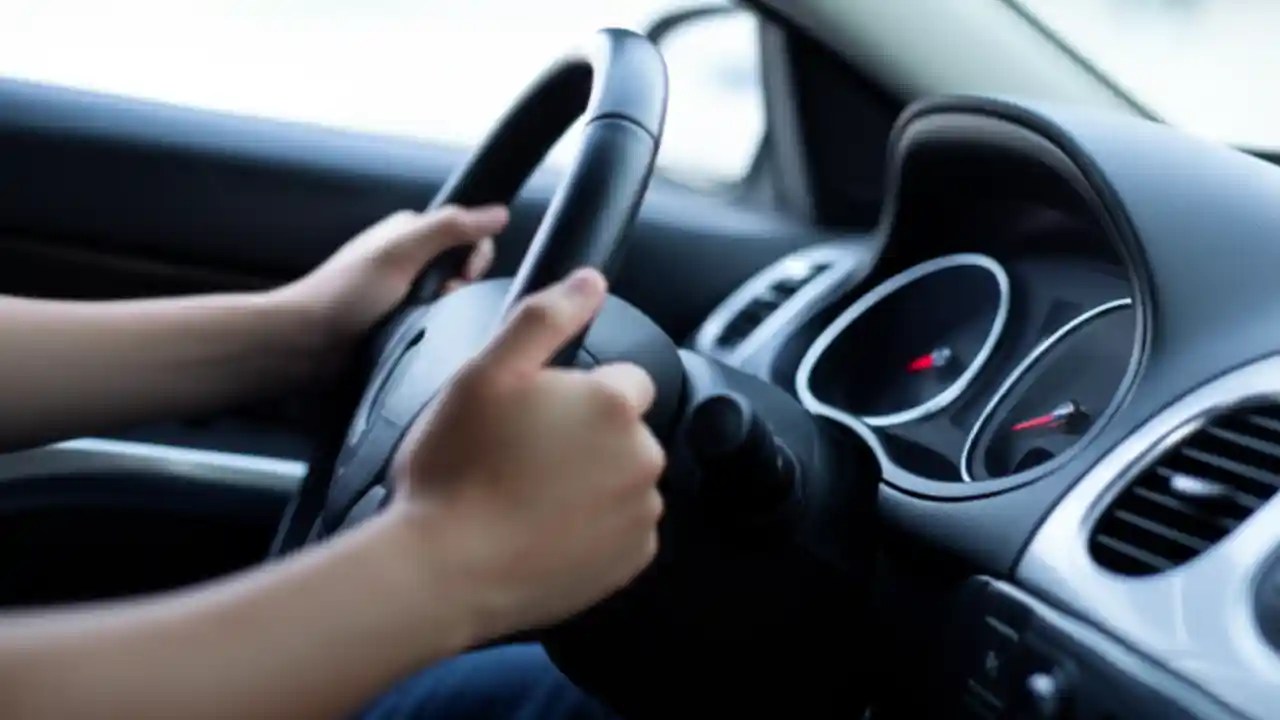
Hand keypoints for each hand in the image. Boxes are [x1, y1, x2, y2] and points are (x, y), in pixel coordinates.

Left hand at [282, 204, 508, 350]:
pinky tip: (423, 338)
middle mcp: (408, 256)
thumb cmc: (348, 292)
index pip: (468, 236)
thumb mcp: (402, 253)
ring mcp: (403, 291)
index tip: (462, 280)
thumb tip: (501, 212)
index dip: (475, 258)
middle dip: (461, 288)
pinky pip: (434, 322)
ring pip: (450, 298)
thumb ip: (451, 229)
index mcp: (410, 231)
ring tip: (428, 326)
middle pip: (462, 268)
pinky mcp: (398, 322)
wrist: (304, 342)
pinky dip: (434, 329)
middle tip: (441, 305)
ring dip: (448, 313)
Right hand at [387, 268, 665, 643]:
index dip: (577, 393)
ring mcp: (640, 514)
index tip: (537, 417)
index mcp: (613, 404)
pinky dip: (593, 529)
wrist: (445, 571)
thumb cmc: (458, 469)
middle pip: (624, 432)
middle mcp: (642, 457)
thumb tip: (591, 281)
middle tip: (523, 458)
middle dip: (585, 437)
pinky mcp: (631, 560)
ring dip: (590, 483)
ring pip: (622, 480)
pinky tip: (544, 531)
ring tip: (528, 497)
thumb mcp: (488, 373)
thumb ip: (545, 318)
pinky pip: (620, 530)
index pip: (623, 380)